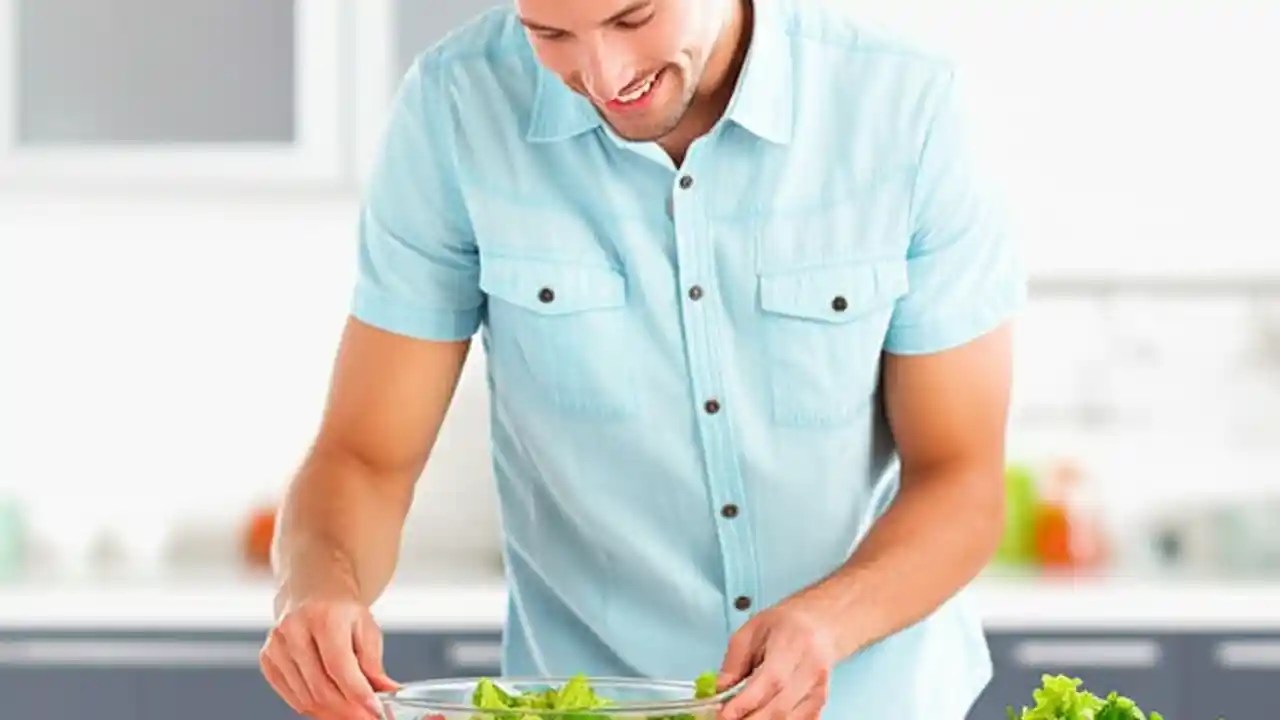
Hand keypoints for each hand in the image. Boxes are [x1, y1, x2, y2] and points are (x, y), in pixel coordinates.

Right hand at [259, 595, 399, 718]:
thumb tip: (388, 692)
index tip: (375, 709)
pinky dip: (313, 708)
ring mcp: (276, 645)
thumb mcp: (366, 629)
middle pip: (320, 686)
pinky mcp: (267, 660)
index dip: (358, 693)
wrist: (314, 593)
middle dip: (347, 710)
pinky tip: (330, 707)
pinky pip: (291, 697)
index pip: (339, 665)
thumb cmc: (341, 610)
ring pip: (305, 697)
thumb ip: (374, 664)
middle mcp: (294, 629)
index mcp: (323, 616)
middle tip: (366, 717)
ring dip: (331, 713)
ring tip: (352, 714)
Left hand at [715, 599, 839, 719]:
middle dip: (750, 719)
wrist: (820, 624)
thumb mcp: (750, 632)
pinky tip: (760, 718)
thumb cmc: (782, 625)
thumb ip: (734, 662)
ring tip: (741, 719)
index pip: (771, 680)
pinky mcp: (821, 702)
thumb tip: (720, 692)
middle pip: (781, 707)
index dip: (747, 702)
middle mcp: (811, 669)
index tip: (724, 714)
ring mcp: (819, 688)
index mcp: (792, 644)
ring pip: (790, 719)